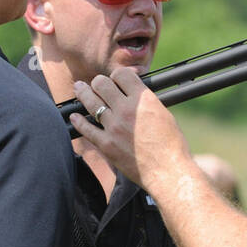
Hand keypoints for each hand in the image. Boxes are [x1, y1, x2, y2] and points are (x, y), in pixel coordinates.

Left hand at [70, 69, 190, 188]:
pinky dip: (78, 121)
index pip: (122, 75)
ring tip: (79, 88)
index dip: (118, 76)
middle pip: (102, 84)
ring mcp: (114, 127)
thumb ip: (146, 101)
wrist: (168, 171)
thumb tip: (133, 94)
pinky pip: (86, 129)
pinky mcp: (106, 145)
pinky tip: (74, 116)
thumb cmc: (171, 145)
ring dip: (83, 93)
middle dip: (99, 82)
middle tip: (97, 84)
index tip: (116, 80)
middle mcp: (126, 110)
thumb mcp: (163, 114)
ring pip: (91, 102)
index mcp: (143, 100)